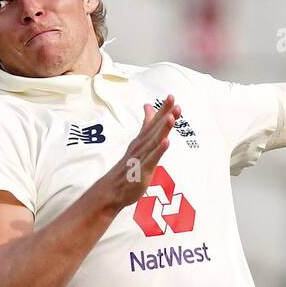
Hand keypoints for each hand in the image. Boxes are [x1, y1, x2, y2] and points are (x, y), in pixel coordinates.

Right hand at [101, 95, 179, 209]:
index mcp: (141, 140)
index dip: (163, 110)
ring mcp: (141, 157)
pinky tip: (166, 142)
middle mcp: (141, 146)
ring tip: (171, 117)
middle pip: (154, 128)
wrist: (112, 190)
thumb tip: (149, 106)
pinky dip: (158, 151)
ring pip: (154, 141)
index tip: (171, 97)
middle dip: (165, 114)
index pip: (153, 122)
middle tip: (173, 100)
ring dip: (163, 129)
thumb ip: (146, 125)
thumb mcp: (139, 143)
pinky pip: (151, 159)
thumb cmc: (128, 167)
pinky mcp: (142, 170)